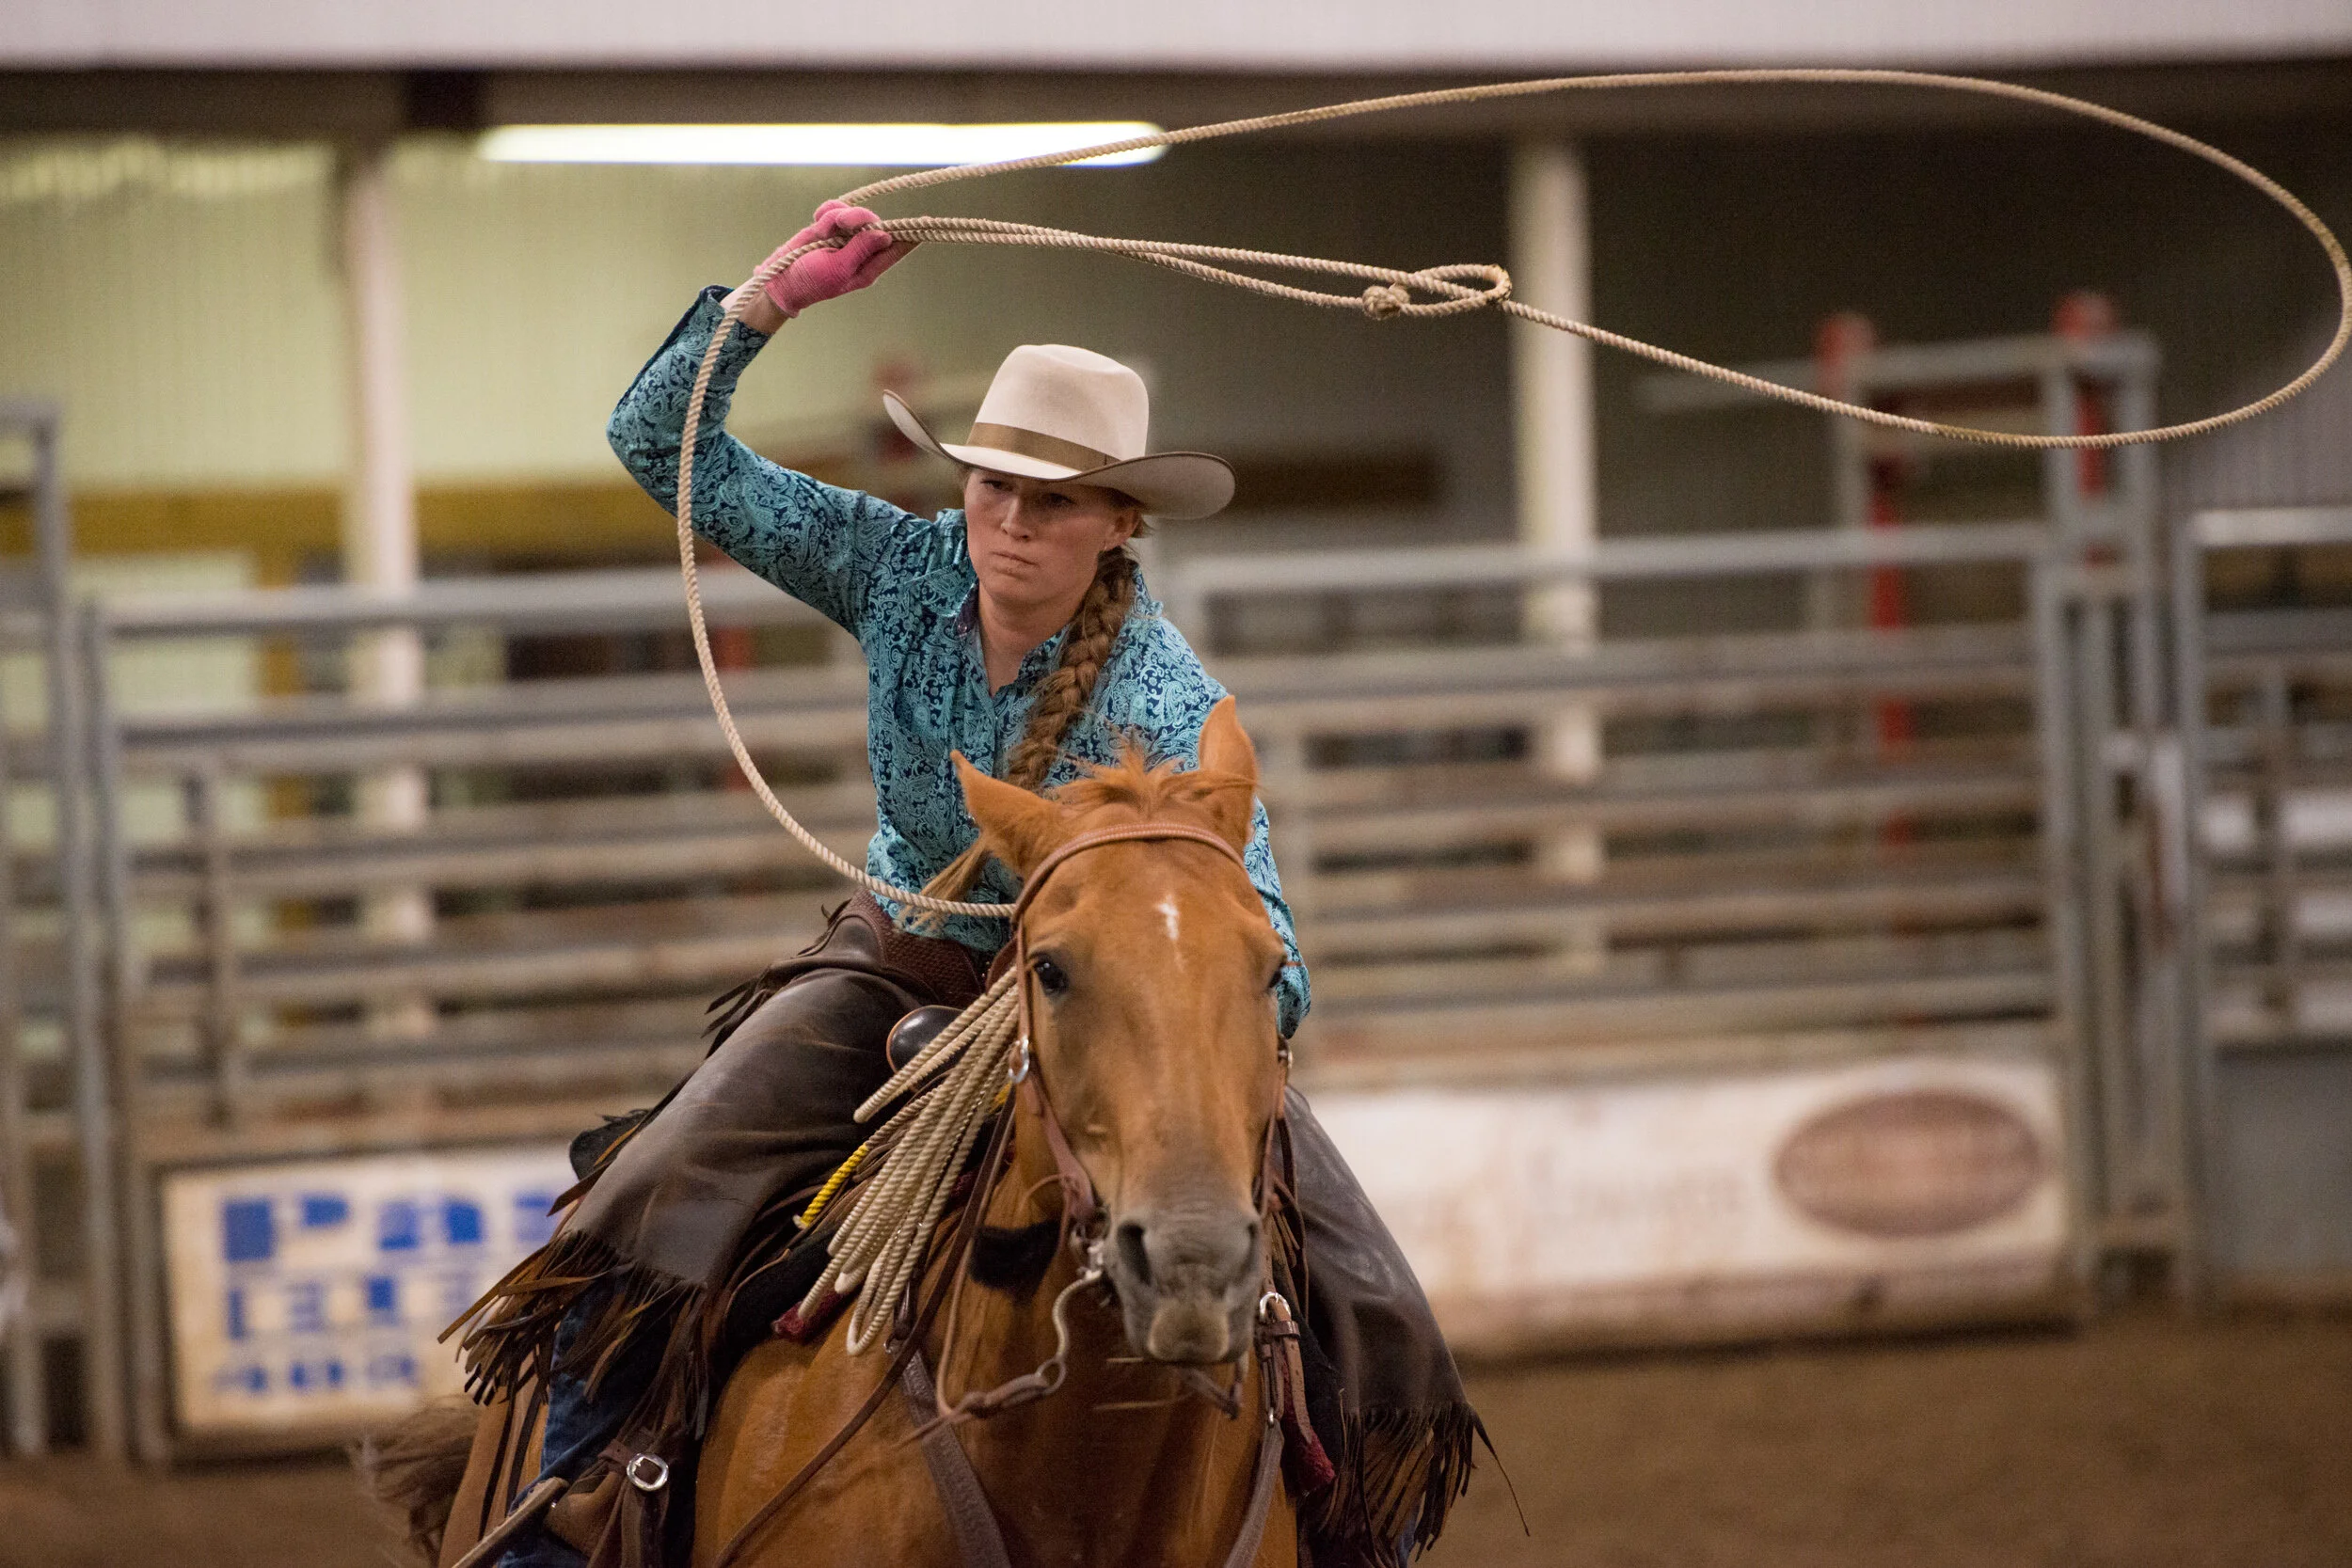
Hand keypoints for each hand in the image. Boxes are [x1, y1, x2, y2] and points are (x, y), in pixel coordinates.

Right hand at [758, 200, 912, 319]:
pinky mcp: (830, 227)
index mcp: (869, 268)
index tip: (927, 223)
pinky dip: (827, 212)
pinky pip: (837, 209)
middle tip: (844, 223)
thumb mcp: (837, 270)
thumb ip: (861, 251)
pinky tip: (817, 222)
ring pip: (855, 213)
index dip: (911, 235)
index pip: (896, 248)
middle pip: (875, 224)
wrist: (781, 278)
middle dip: (860, 218)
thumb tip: (885, 234)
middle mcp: (861, 251)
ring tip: (823, 230)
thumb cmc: (810, 281)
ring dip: (838, 215)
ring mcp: (846, 238)